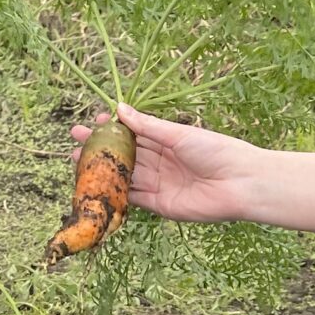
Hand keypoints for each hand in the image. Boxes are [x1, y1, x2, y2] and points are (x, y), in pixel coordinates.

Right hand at [71, 104, 314, 233]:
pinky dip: (116, 193)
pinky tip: (96, 186)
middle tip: (74, 141)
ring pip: (125, 177)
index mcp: (168, 141)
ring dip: (102, 171)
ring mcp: (160, 184)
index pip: (134, 133)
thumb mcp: (178, 134)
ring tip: (76, 162)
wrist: (240, 183)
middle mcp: (162, 162)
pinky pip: (134, 199)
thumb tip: (120, 108)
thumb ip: (148, 125)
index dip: (112, 128)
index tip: (92, 121)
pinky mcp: (161, 205)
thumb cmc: (216, 151)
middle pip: (125, 155)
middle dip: (100, 149)